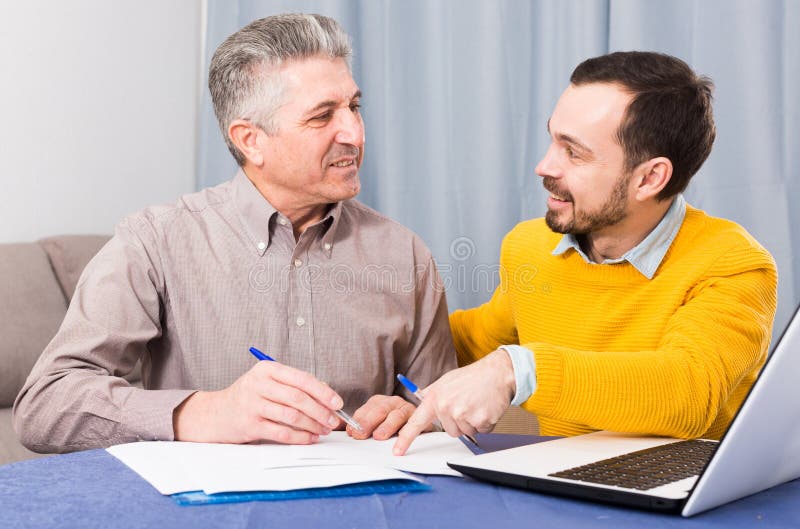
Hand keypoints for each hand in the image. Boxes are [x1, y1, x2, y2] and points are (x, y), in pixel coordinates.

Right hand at [173, 360, 343, 443]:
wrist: (215, 414)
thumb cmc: (248, 397)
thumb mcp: (268, 383)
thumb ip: (293, 385)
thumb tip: (326, 395)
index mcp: (267, 369)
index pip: (301, 378)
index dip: (323, 391)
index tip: (337, 402)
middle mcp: (258, 384)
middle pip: (298, 398)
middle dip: (320, 411)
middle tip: (333, 420)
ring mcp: (252, 405)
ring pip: (292, 416)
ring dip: (312, 425)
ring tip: (323, 430)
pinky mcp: (249, 425)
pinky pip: (281, 432)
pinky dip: (299, 437)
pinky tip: (309, 438)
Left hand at [346, 395, 416, 439]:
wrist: (424, 417)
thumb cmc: (395, 424)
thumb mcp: (376, 422)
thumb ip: (360, 425)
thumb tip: (343, 429)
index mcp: (380, 402)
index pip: (366, 409)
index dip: (358, 421)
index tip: (351, 432)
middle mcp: (393, 403)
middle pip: (380, 410)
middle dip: (368, 422)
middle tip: (360, 433)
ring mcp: (406, 409)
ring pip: (396, 416)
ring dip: (386, 427)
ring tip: (378, 436)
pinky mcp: (420, 418)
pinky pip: (414, 425)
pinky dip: (407, 434)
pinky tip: (401, 441)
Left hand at [393, 349, 515, 454]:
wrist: (497, 373)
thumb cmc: (472, 377)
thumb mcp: (445, 381)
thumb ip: (432, 393)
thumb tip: (420, 398)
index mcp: (435, 397)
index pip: (416, 422)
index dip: (406, 438)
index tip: (398, 451)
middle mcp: (446, 407)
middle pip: (450, 431)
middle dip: (459, 421)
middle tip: (467, 404)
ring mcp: (463, 414)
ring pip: (465, 432)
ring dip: (472, 422)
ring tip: (476, 404)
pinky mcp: (480, 420)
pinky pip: (480, 431)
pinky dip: (484, 423)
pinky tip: (485, 407)